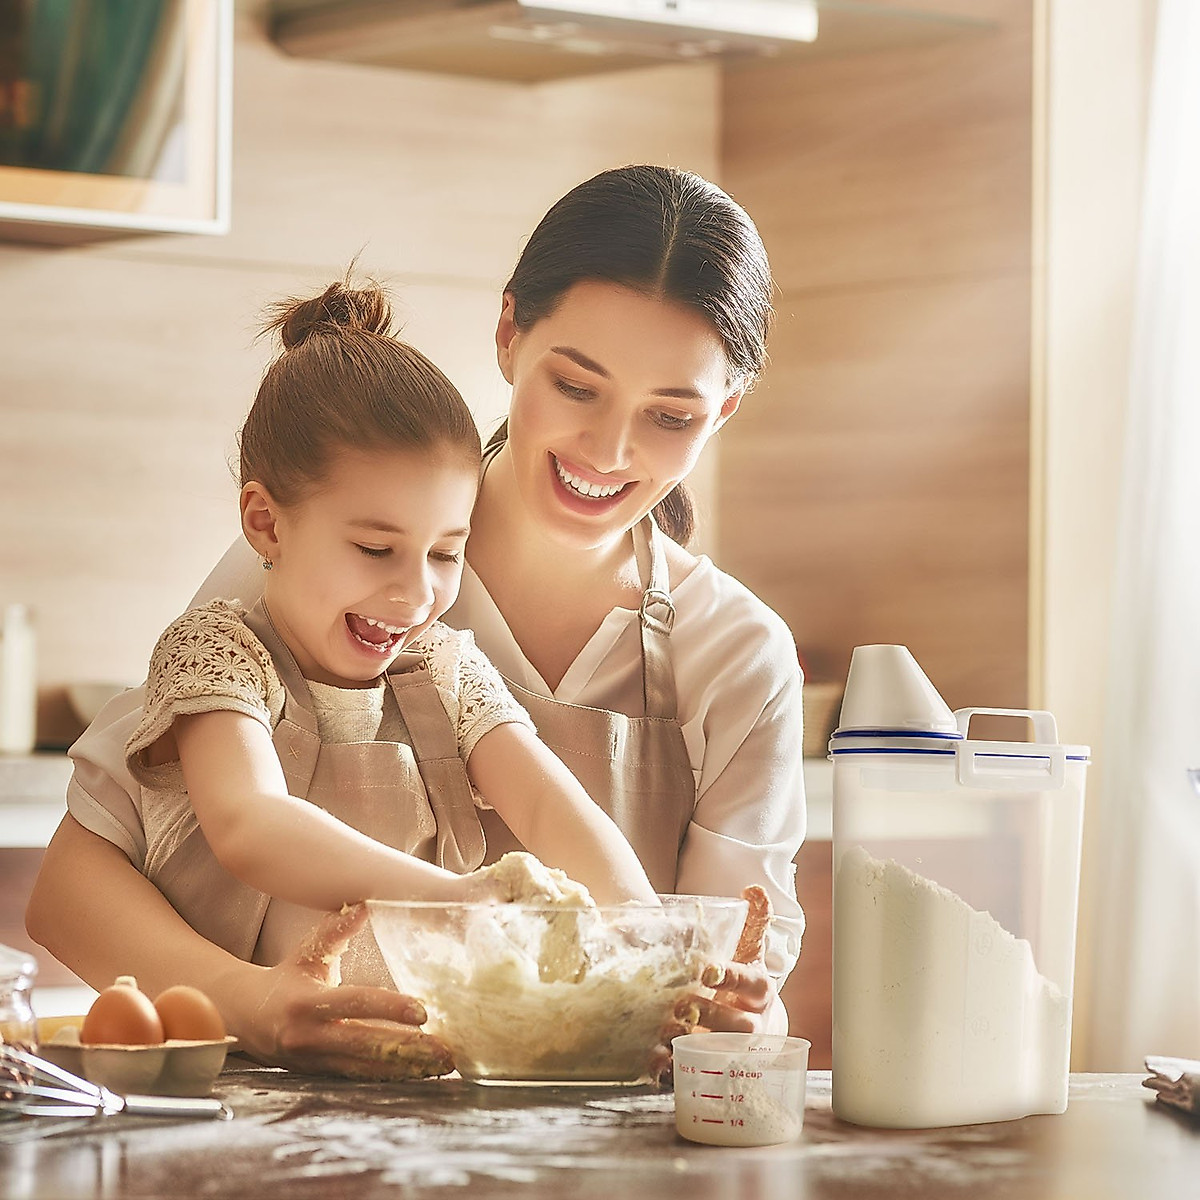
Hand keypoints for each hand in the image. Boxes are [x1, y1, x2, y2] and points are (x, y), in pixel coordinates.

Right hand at [221, 903, 453, 1080]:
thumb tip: (364, 905)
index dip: (390, 1008)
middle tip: (445, 1049)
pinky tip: (418, 1074)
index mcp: (308, 1002)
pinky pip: (359, 1077)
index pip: (355, 1004)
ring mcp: (315, 1061)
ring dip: (406, 1068)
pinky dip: (389, 1076)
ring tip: (442, 1065)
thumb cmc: (284, 980)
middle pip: (366, 1045)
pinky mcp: (320, 1075)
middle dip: (408, 1048)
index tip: (423, 1012)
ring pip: (366, 1068)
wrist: (244, 1019)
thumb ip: (335, 932)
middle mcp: (310, 1036)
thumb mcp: (307, 954)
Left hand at [647, 886, 775, 1086]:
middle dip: (710, 1014)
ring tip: (665, 1032)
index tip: (707, 970)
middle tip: (682, 1003)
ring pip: (719, 1052)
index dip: (730, 978)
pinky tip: (656, 1064)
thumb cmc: (746, 984)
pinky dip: (676, 1071)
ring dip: (693, 1043)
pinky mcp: (715, 1068)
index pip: (750, 983)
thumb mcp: (750, 951)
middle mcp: (751, 1024)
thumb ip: (752, 922)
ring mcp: (735, 1050)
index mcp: (760, 991)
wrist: (756, 1027)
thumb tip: (753, 889)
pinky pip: (697, 1072)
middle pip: (738, 1025)